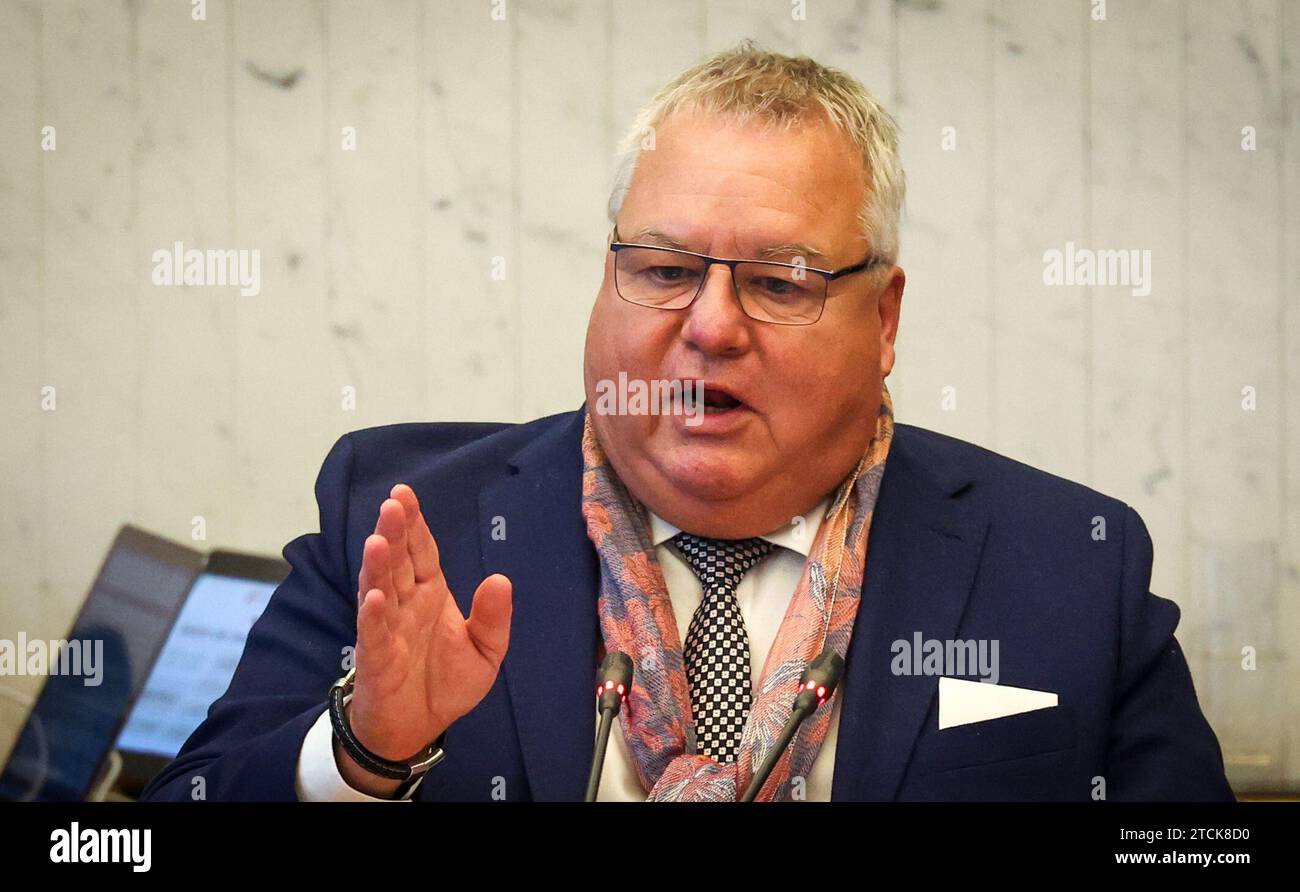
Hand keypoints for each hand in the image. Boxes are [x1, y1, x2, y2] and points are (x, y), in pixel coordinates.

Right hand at [339, 483, 511, 793]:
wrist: (418, 728)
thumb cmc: (446, 683)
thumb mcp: (485, 651)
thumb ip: (493, 617)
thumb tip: (500, 578)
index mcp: (430, 594)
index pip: (422, 552)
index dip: (415, 524)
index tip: (404, 494)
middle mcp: (405, 604)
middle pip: (397, 561)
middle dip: (394, 532)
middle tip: (392, 503)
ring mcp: (387, 628)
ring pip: (379, 589)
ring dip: (377, 566)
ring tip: (377, 541)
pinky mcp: (376, 659)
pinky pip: (374, 634)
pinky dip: (373, 615)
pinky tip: (374, 596)